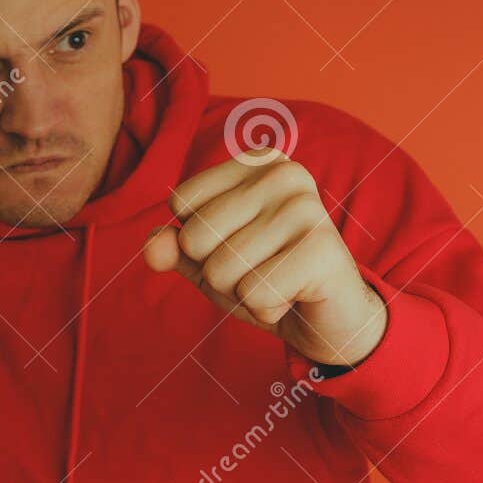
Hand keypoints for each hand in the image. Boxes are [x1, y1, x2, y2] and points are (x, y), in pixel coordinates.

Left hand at [142, 149, 386, 367]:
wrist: (329, 320)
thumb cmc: (266, 279)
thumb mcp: (210, 263)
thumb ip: (175, 249)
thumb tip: (153, 245)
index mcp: (257, 163)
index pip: (181, 203)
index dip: (198, 243)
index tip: (241, 246)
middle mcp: (285, 173)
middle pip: (196, 236)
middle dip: (217, 272)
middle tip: (260, 271)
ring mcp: (307, 208)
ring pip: (222, 269)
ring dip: (242, 294)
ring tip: (278, 283)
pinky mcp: (321, 249)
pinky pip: (253, 293)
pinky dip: (266, 309)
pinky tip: (294, 297)